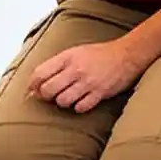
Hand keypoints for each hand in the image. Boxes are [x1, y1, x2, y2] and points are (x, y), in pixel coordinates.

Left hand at [28, 41, 145, 112]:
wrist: (127, 55)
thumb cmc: (99, 54)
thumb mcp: (75, 52)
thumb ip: (57, 65)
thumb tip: (36, 83)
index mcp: (68, 57)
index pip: (40, 73)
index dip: (33, 85)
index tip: (34, 89)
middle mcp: (76, 69)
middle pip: (48, 90)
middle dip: (46, 96)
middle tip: (51, 95)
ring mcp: (88, 82)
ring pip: (63, 101)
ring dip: (63, 102)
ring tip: (68, 97)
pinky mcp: (100, 93)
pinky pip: (81, 107)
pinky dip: (78, 107)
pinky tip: (81, 101)